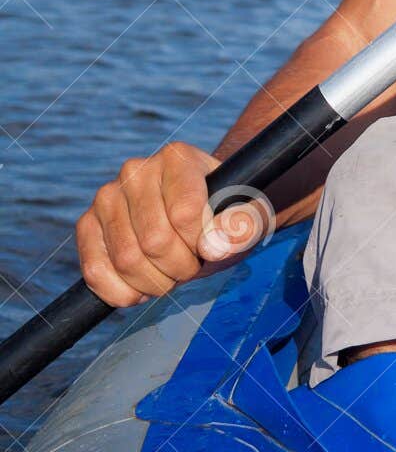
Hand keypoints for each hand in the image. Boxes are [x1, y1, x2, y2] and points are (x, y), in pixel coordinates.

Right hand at [75, 143, 255, 307]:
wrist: (202, 218)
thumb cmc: (228, 214)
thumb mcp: (252, 217)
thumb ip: (244, 226)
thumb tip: (212, 246)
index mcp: (177, 158)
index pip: (185, 214)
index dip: (201, 243)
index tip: (212, 244)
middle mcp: (136, 170)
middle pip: (154, 241)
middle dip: (180, 267)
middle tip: (193, 264)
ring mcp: (107, 197)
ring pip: (127, 260)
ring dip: (155, 283)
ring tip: (171, 272)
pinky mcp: (87, 226)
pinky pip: (95, 271)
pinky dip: (122, 293)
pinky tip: (143, 286)